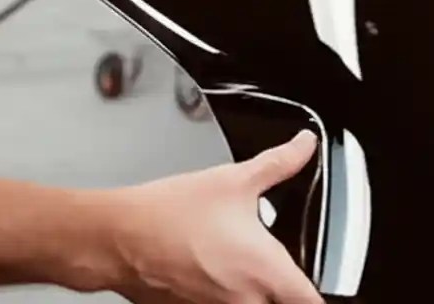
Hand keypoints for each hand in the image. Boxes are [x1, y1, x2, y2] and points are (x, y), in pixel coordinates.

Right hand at [92, 131, 323, 303]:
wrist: (114, 237)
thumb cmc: (168, 214)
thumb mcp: (235, 180)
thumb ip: (279, 163)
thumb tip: (304, 145)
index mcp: (265, 271)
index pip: (311, 302)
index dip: (319, 294)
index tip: (318, 285)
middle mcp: (244, 302)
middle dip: (284, 293)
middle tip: (278, 272)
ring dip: (253, 294)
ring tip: (238, 265)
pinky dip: (222, 297)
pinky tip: (212, 274)